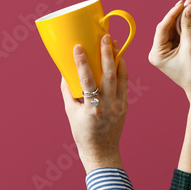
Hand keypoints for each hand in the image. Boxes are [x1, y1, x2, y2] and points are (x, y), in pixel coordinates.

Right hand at [60, 34, 128, 172]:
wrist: (102, 152)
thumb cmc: (83, 133)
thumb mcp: (71, 112)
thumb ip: (68, 91)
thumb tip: (65, 71)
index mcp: (92, 108)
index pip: (87, 80)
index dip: (82, 63)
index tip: (78, 47)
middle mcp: (108, 105)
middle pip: (110, 74)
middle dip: (107, 53)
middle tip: (105, 37)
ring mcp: (119, 105)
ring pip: (121, 77)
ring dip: (118, 58)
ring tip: (114, 43)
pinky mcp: (125, 105)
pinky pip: (125, 83)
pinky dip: (122, 69)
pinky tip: (119, 59)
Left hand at [148, 0, 190, 103]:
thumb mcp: (190, 48)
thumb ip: (188, 27)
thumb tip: (189, 8)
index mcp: (157, 53)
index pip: (163, 27)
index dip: (173, 13)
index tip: (183, 2)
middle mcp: (161, 52)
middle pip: (171, 27)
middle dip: (182, 14)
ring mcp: (172, 52)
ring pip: (180, 29)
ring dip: (189, 18)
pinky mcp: (182, 52)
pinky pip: (187, 36)